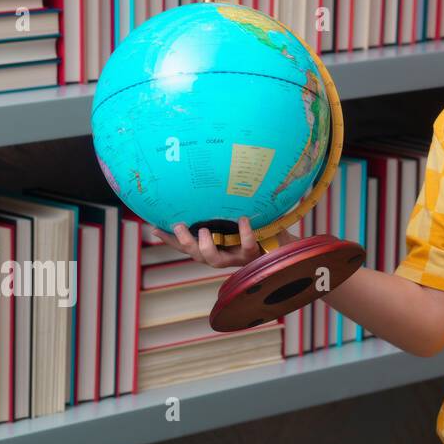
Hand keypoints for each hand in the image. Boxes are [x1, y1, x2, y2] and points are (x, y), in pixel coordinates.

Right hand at [153, 216, 294, 268]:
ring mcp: (239, 257)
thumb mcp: (239, 219)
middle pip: (197, 256)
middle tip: (177, 226)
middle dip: (184, 243)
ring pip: (215, 260)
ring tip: (202, 230)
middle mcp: (225, 254)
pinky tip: (243, 219)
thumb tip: (209, 183)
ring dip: (205, 246)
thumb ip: (224, 210)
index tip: (154, 228)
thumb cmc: (263, 228)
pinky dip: (245, 233)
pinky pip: (248, 246)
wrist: (289, 244)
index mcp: (218, 246)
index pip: (188, 246)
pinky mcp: (256, 254)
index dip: (171, 240)